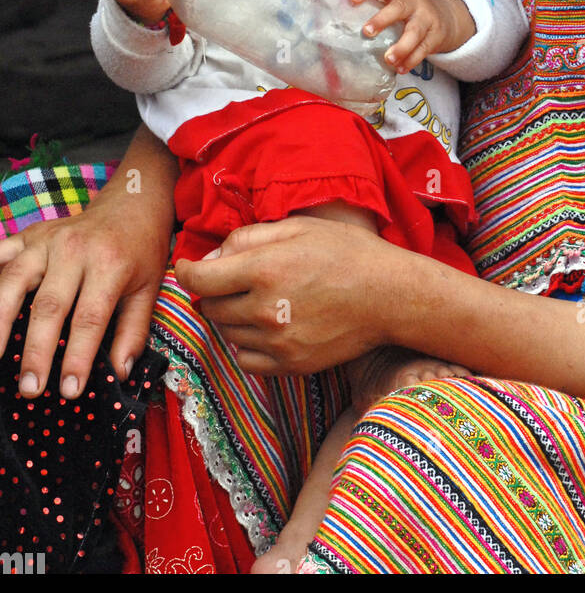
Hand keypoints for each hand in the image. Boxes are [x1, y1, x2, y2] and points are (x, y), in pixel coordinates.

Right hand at [0, 178, 172, 397]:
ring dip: (0, 323)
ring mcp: (47, 240)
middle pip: (48, 306)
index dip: (77, 356)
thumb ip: (133, 332)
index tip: (70, 390)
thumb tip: (119, 374)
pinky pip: (0, 255)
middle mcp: (75, 250)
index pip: (89, 318)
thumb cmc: (141, 250)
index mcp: (110, 264)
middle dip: (36, 352)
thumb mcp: (150, 288)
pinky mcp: (29, 235)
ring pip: (13, 282)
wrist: (131, 204)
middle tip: (30, 388)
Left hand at [174, 215, 401, 376]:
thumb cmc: (347, 253)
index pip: (199, 279)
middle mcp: (265, 309)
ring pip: (227, 333)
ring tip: (261, 300)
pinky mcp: (291, 365)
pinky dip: (248, 345)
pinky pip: (246, 360)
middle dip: (216, 292)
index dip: (187, 272)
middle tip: (238, 280)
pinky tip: (269, 327)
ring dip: (233, 317)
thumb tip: (210, 257)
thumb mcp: (298, 227)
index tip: (189, 269)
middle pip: (211, 307)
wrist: (390, 295)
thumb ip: (247, 238)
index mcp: (264, 269)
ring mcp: (278, 342)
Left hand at [348, 0, 474, 72]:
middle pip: (399, 8)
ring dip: (401, 47)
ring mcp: (426, 19)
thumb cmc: (411, 10)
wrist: (448, 16)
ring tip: (388, 59)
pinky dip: (411, 61)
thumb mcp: (397, 1)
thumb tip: (341, 16)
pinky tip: (400, 69)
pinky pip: (423, 50)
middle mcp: (414, 3)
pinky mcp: (435, 37)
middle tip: (367, 31)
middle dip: (383, 19)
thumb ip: (377, 6)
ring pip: (414, 33)